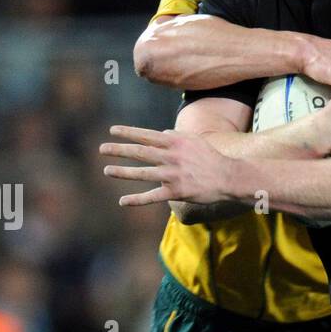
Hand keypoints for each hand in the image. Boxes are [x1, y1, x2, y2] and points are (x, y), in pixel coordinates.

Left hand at [100, 125, 249, 206]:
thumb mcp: (194, 140)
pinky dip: (137, 199)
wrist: (228, 177)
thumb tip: (161, 131)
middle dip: (119, 150)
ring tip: (107, 170)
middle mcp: (171, 157)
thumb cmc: (211, 157)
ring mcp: (173, 175)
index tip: (112, 131)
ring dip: (123, 172)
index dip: (128, 133)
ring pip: (143, 173)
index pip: (146, 135)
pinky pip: (152, 196)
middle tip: (102, 149)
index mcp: (175, 143)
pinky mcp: (176, 192)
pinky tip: (123, 201)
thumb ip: (176, 135)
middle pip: (140, 152)